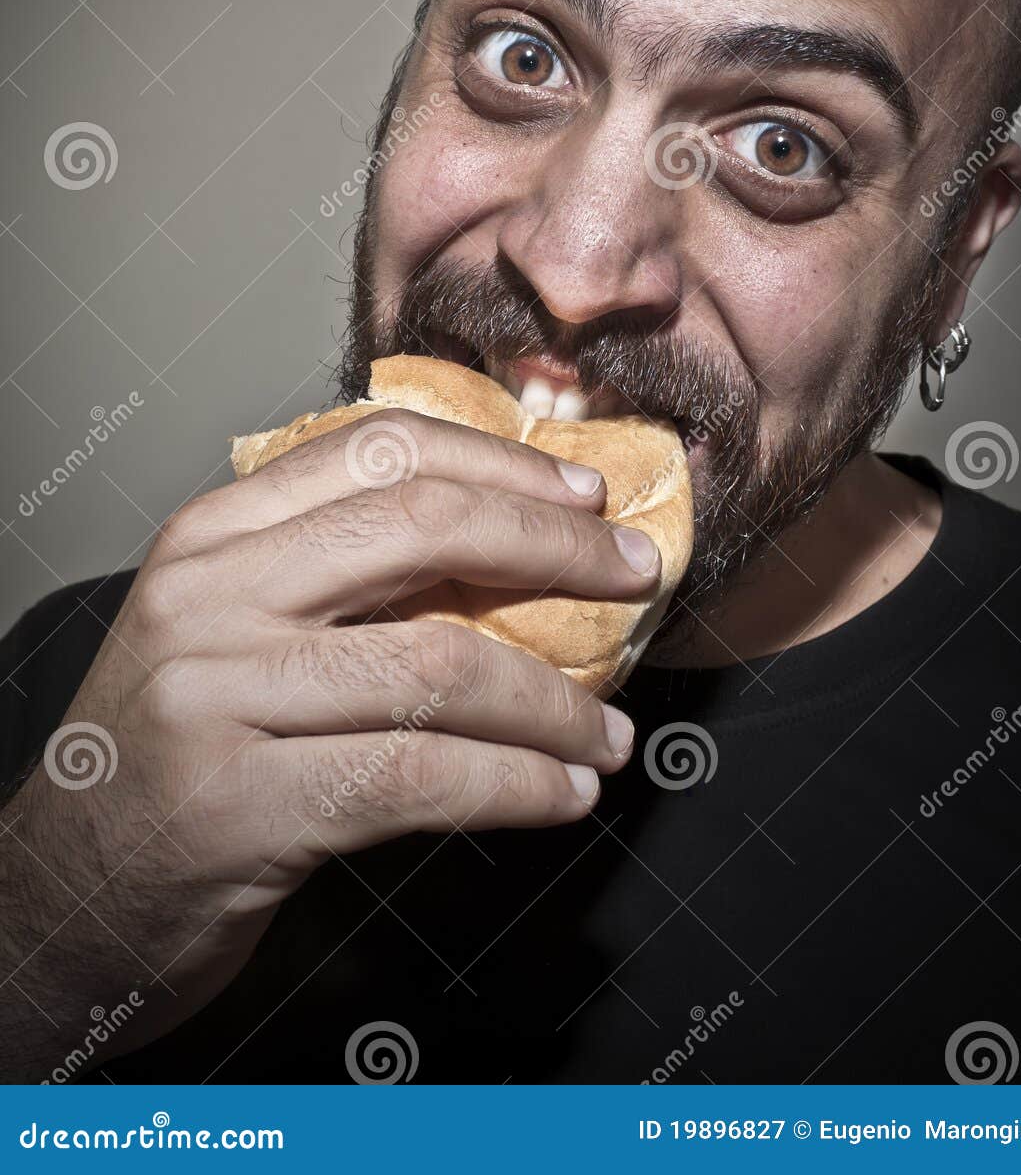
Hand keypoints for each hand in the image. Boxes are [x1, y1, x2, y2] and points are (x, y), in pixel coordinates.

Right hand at [0, 408, 655, 1077]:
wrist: (62, 894)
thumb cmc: (174, 753)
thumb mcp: (233, 632)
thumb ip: (340, 578)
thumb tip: (515, 548)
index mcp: (214, 532)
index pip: (381, 451)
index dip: (503, 463)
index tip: (587, 491)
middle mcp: (210, 594)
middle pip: (421, 527)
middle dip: (554, 547)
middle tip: (634, 576)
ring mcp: (217, 695)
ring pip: (438, 665)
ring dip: (555, 701)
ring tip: (611, 732)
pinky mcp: (239, 806)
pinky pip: (420, 778)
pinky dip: (518, 785)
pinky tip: (563, 793)